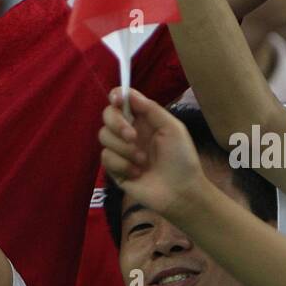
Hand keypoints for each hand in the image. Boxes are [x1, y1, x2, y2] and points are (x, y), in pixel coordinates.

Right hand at [98, 89, 208, 221]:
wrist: (181, 192)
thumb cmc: (181, 158)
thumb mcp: (173, 128)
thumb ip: (151, 109)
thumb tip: (128, 93)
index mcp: (143, 119)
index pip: (122, 101)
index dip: (116, 96)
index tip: (117, 100)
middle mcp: (129, 131)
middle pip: (107, 115)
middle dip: (117, 124)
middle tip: (132, 136)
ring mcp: (121, 150)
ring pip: (104, 136)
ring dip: (124, 149)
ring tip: (143, 161)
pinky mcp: (114, 168)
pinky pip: (106, 157)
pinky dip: (122, 164)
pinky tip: (137, 173)